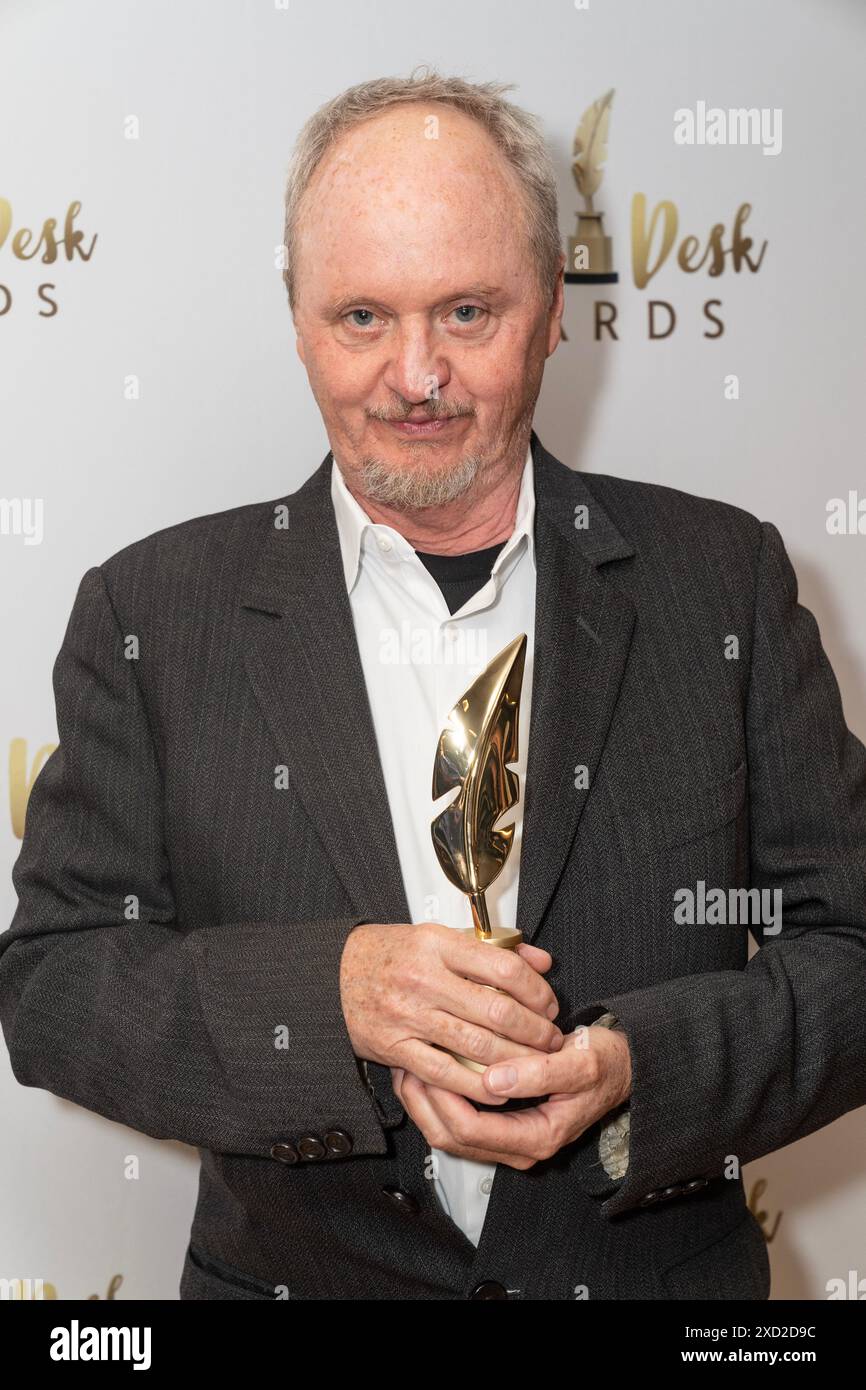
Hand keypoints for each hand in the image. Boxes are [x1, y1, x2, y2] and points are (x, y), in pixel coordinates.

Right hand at [340, 923, 562, 1104]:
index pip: (503, 966)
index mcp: (437, 943)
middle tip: (550, 1039)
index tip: (548, 1003)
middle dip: (534, 1031)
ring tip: (536, 1064)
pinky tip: (499, 1088)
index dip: (536, 990)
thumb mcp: (438, 937)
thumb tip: (541, 961)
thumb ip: (491, 948)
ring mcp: (408, 1015)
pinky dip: (478, 1085)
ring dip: (516, 1059)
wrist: (331, 976)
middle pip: (497, 1010)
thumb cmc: (389, 954)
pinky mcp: (396, 1047)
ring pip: (477, 1045)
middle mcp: (423, 977)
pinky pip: (446, 1073)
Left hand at [390, 1024, 631, 1168]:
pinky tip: (428, 1068)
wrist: (619, 1068)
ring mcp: (507, 1138)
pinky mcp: (500, 1124)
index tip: (428, 1066)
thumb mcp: (580, 1064)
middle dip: (422, 1103)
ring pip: (446, 1132)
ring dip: (423, 1101)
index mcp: (537, 1137)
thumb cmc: (602, 1064)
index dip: (442, 1101)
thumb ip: (540, 1073)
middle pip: (449, 1138)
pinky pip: (456, 1119)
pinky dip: (436, 1097)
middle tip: (407, 1064)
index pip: (470, 1130)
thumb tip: (495, 1081)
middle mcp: (518, 1145)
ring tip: (409, 1064)